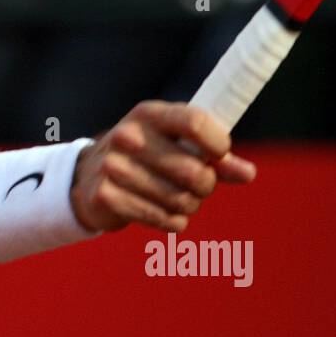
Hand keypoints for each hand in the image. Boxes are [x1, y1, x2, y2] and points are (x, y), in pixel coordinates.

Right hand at [69, 102, 255, 233]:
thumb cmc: (146, 157)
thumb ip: (214, 156)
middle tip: (200, 186)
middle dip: (207, 185)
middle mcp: (128, 136)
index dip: (218, 143)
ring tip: (178, 198)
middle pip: (194, 171)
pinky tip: (163, 213)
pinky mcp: (106, 196)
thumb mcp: (175, 144)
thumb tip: (248, 173)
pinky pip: (164, 220)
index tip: (220, 154)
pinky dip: (173, 222)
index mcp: (149, 114)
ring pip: (181, 200)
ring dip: (189, 205)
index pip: (195, 122)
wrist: (87, 177)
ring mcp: (113, 166)